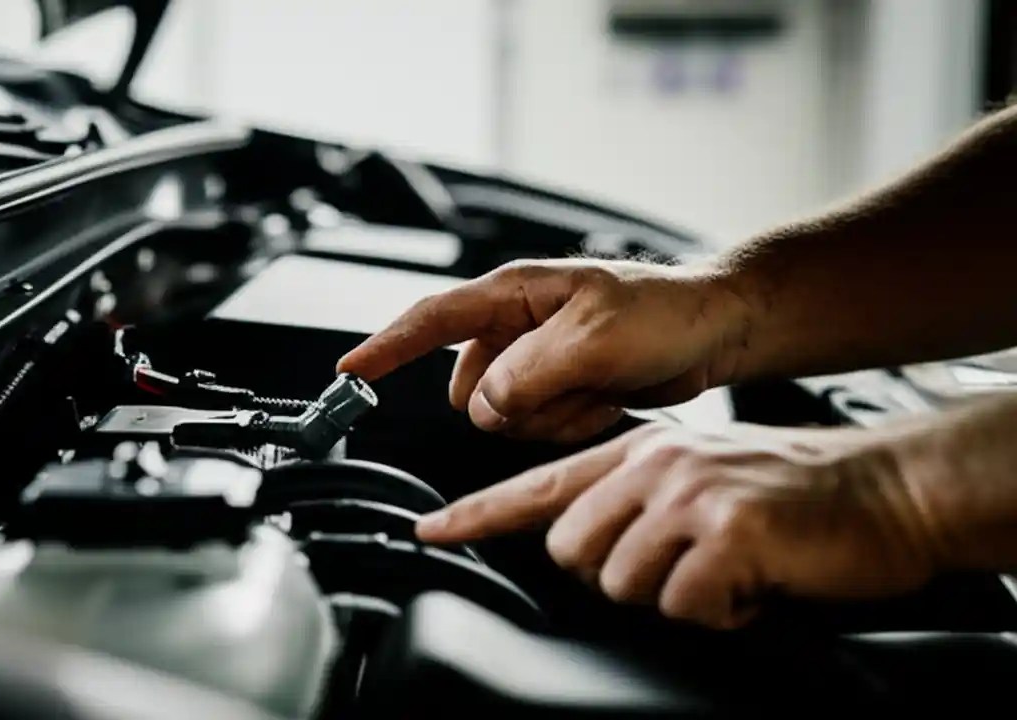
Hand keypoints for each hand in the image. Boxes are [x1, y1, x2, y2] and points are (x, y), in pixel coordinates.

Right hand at [336, 258, 754, 442]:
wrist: (713, 333)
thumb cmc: (664, 314)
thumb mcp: (596, 339)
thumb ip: (528, 373)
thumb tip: (482, 405)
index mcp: (513, 295)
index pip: (430, 320)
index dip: (384, 348)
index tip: (348, 375)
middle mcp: (514, 328)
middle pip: (470, 389)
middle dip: (517, 402)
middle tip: (574, 381)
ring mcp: (532, 361)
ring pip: (502, 417)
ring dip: (551, 415)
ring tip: (597, 385)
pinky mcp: (554, 389)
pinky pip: (535, 428)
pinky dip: (571, 423)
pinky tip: (605, 396)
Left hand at [414, 420, 940, 628]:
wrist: (886, 489)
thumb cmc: (796, 493)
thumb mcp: (704, 479)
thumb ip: (639, 504)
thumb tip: (591, 551)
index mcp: (640, 455)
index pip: (538, 485)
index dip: (478, 514)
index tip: (430, 529)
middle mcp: (653, 466)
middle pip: (569, 551)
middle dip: (619, 576)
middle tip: (685, 566)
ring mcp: (686, 494)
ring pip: (620, 582)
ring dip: (676, 595)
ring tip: (727, 568)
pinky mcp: (725, 529)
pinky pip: (682, 604)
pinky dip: (719, 610)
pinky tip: (753, 580)